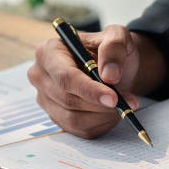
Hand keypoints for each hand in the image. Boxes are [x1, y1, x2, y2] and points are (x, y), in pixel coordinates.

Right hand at [28, 25, 165, 138]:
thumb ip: (114, 48)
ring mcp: (46, 100)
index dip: (89, 90)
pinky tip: (111, 112)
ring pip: (74, 120)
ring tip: (122, 104)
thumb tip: (109, 76)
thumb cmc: (110, 50)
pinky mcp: (57, 117)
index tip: (113, 98)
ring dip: (103, 116)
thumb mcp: (118, 37)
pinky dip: (101, 124)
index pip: (65, 77)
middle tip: (128, 102)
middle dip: (101, 105)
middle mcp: (41, 77)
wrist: (113, 67)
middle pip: (69, 101)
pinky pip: (80, 130)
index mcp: (49, 52)